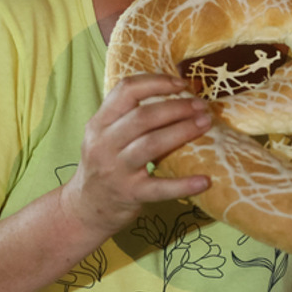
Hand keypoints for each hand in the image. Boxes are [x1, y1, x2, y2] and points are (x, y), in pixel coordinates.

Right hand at [58, 73, 211, 240]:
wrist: (85, 209)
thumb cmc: (103, 166)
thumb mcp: (104, 136)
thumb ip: (127, 117)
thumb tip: (174, 93)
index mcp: (98, 123)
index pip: (126, 90)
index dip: (156, 82)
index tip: (181, 83)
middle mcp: (104, 144)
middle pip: (143, 117)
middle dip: (177, 107)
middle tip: (201, 106)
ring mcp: (116, 170)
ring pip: (151, 144)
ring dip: (183, 131)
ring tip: (206, 123)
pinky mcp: (130, 194)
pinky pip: (160, 189)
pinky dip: (184, 185)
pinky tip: (205, 180)